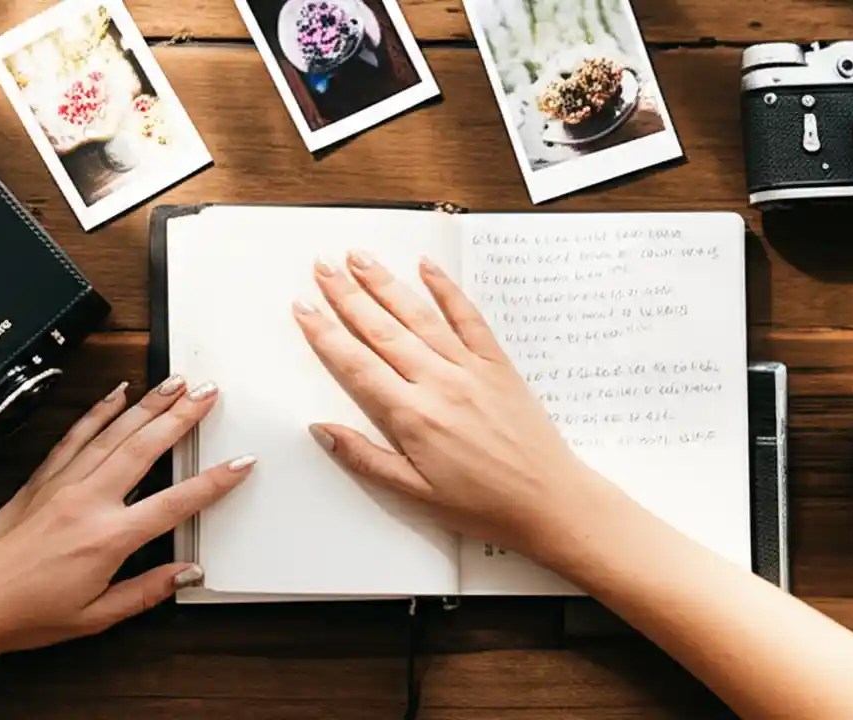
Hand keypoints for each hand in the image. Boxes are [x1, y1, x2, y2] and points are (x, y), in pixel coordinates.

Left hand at [0, 377, 254, 656]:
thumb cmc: (25, 614)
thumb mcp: (96, 617)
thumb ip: (145, 592)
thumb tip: (185, 573)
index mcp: (108, 539)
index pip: (175, 502)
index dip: (214, 482)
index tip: (239, 464)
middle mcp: (88, 502)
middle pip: (147, 447)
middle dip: (184, 416)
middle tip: (209, 393)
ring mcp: (63, 484)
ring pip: (115, 432)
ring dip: (150, 404)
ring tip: (176, 382)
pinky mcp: (42, 478)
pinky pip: (77, 434)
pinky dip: (99, 410)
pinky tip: (118, 393)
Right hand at [293, 252, 625, 565]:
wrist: (549, 501)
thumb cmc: (482, 506)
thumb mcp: (415, 494)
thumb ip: (365, 458)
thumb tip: (322, 429)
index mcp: (412, 417)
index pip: (356, 365)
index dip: (325, 334)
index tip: (303, 307)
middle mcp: (438, 383)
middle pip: (382, 330)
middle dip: (348, 296)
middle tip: (322, 267)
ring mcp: (470, 369)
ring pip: (419, 316)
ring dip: (386, 284)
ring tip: (359, 258)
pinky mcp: (497, 364)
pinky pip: (468, 318)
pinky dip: (446, 290)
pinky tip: (426, 267)